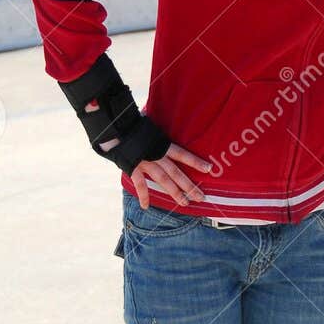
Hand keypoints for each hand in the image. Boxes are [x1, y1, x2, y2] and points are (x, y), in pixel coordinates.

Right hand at [86, 102, 212, 203]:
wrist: (114, 125)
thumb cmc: (133, 123)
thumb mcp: (150, 124)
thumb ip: (159, 130)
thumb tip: (162, 116)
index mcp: (162, 143)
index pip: (182, 154)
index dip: (195, 162)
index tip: (209, 169)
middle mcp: (157, 154)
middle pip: (176, 173)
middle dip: (189, 186)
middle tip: (201, 198)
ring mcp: (145, 162)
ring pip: (164, 181)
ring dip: (175, 193)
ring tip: (185, 204)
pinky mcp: (133, 167)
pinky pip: (139, 184)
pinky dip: (143, 196)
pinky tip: (146, 206)